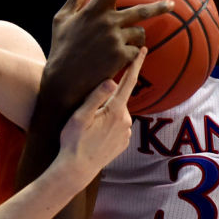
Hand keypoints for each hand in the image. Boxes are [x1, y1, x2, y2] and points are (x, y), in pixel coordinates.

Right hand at [43, 0, 173, 110]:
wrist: (63, 81)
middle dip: (159, 7)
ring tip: (123, 47)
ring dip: (135, 38)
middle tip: (171, 5)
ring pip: (139, 33)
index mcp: (94, 9)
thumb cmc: (61, 49)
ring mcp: (115, 39)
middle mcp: (107, 21)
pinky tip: (118, 62)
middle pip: (142, 10)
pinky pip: (136, 51)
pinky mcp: (121, 56)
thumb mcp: (61, 21)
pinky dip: (130, 55)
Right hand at [56, 47, 143, 184]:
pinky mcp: (124, 143)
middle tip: (86, 114)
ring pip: (117, 113)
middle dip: (105, 101)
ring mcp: (126, 133)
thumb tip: (112, 80)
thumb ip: (96, 96)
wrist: (77, 169)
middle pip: (118, 99)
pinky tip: (94, 136)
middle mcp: (126, 120)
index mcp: (115, 110)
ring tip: (88, 128)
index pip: (129, 81)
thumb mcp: (80, 116)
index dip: (137, 64)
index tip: (144, 49)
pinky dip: (107, 126)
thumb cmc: (74, 141)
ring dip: (105, 114)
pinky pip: (117, 126)